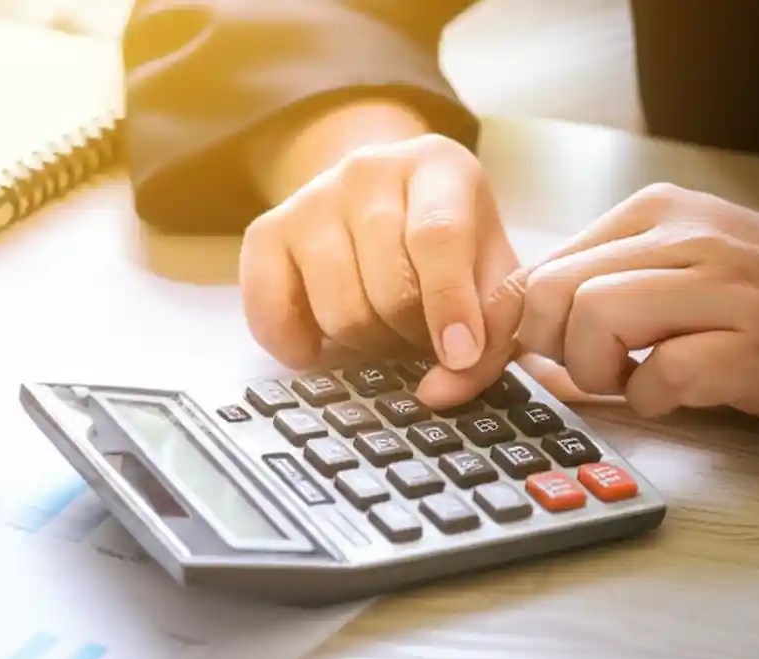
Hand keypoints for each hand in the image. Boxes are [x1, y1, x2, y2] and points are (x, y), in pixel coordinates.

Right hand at [240, 133, 519, 378]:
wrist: (380, 198)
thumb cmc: (447, 246)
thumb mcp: (489, 273)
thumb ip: (492, 333)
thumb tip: (438, 392)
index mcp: (438, 166)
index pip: (438, 236)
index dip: (450, 303)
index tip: (458, 356)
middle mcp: (368, 170)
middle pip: (388, 284)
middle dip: (410, 334)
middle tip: (418, 337)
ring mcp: (311, 197)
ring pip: (338, 309)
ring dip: (364, 344)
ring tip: (380, 331)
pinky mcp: (267, 229)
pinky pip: (271, 311)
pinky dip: (295, 347)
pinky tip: (318, 346)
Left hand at [495, 183, 758, 424]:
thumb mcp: (676, 266)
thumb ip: (599, 285)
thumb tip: (513, 333)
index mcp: (653, 213)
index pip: (538, 265)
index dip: (499, 328)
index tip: (476, 371)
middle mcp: (684, 236)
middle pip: (551, 289)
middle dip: (547, 348)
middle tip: (588, 368)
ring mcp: (723, 286)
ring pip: (593, 316)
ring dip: (596, 371)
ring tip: (636, 378)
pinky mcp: (754, 343)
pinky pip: (660, 373)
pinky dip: (654, 398)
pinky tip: (680, 393)